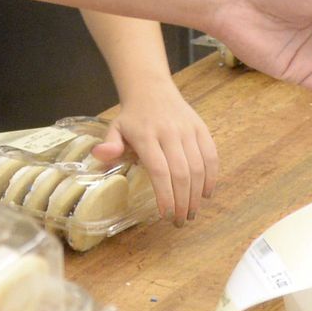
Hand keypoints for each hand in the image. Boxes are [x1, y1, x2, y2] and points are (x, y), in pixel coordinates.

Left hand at [93, 74, 217, 222]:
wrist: (152, 89)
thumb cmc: (132, 117)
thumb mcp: (115, 128)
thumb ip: (109, 145)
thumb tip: (100, 155)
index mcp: (146, 135)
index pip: (159, 170)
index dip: (165, 195)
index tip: (165, 215)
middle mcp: (170, 132)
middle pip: (181, 173)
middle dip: (183, 202)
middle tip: (180, 221)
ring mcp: (188, 130)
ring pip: (198, 167)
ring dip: (197, 194)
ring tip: (191, 213)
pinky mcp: (201, 129)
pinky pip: (211, 156)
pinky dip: (211, 177)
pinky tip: (205, 194)